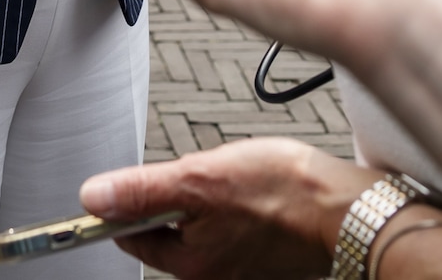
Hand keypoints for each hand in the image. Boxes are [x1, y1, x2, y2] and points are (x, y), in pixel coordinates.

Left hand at [81, 138, 366, 278]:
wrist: (348, 207)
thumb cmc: (284, 192)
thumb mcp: (199, 179)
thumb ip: (141, 191)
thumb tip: (93, 198)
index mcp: (188, 265)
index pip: (130, 234)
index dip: (127, 202)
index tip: (135, 181)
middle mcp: (210, 276)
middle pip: (168, 227)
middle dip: (179, 192)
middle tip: (207, 171)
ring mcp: (238, 268)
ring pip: (201, 222)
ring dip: (209, 195)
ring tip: (238, 178)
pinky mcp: (262, 258)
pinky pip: (231, 225)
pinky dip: (236, 204)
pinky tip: (256, 189)